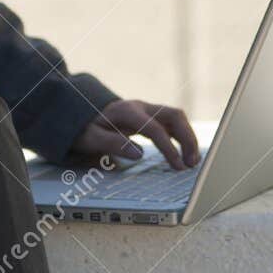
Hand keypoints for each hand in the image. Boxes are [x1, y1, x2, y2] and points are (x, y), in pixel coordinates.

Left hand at [70, 97, 199, 170]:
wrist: (80, 115)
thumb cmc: (85, 128)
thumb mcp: (91, 138)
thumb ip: (113, 144)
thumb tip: (138, 154)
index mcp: (126, 111)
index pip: (154, 128)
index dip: (168, 147)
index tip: (177, 165)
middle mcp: (141, 107)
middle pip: (174, 116)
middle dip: (187, 138)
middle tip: (192, 163)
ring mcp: (147, 111)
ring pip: (177, 119)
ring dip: (188, 138)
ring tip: (192, 161)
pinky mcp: (150, 118)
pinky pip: (172, 124)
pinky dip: (182, 138)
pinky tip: (185, 154)